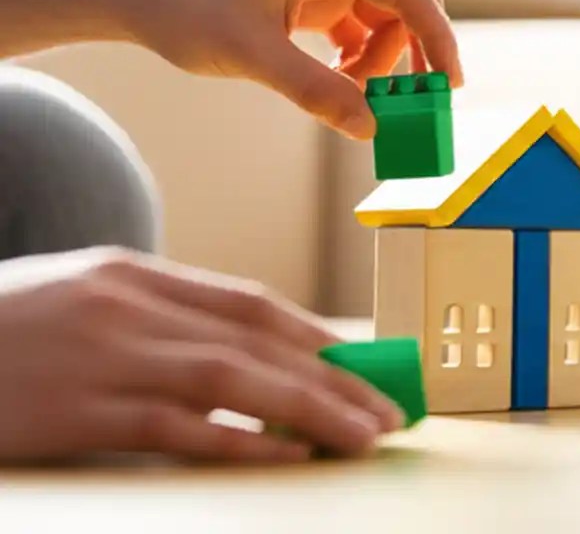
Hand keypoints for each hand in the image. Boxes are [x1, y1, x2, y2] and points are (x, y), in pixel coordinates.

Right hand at [0, 247, 403, 463]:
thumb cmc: (1, 331)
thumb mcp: (80, 301)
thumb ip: (157, 318)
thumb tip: (241, 353)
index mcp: (133, 275)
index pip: (250, 302)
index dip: (317, 336)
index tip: (366, 365)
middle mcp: (129, 308)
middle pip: (257, 341)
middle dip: (335, 377)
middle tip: (390, 410)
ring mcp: (103, 358)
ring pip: (235, 381)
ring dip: (311, 409)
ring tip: (364, 436)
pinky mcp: (77, 413)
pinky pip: (178, 429)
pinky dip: (242, 443)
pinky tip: (290, 456)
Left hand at [113, 0, 458, 139]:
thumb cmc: (186, 9)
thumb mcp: (252, 56)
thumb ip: (315, 91)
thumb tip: (370, 127)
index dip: (438, 38)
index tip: (448, 86)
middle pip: (406, 3)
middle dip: (414, 54)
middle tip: (413, 103)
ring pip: (385, 20)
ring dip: (381, 63)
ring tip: (356, 96)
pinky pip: (358, 27)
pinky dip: (359, 59)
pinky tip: (339, 82)